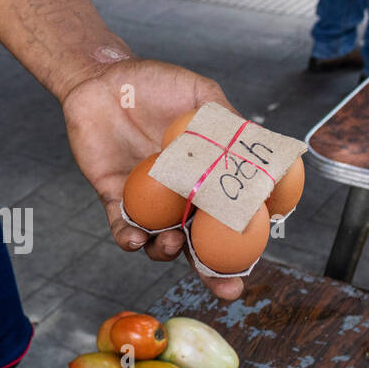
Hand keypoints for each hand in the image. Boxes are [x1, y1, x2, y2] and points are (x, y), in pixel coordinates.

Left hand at [60, 57, 243, 300]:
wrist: (105, 77)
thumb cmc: (156, 84)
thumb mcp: (202, 98)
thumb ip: (229, 125)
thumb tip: (263, 151)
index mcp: (206, 179)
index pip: (230, 219)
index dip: (245, 244)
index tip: (260, 258)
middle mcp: (179, 197)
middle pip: (200, 245)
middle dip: (214, 273)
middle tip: (229, 291)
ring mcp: (147, 201)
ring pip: (161, 242)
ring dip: (169, 252)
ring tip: (174, 242)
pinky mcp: (115, 197)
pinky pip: (122, 225)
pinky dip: (128, 237)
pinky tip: (135, 237)